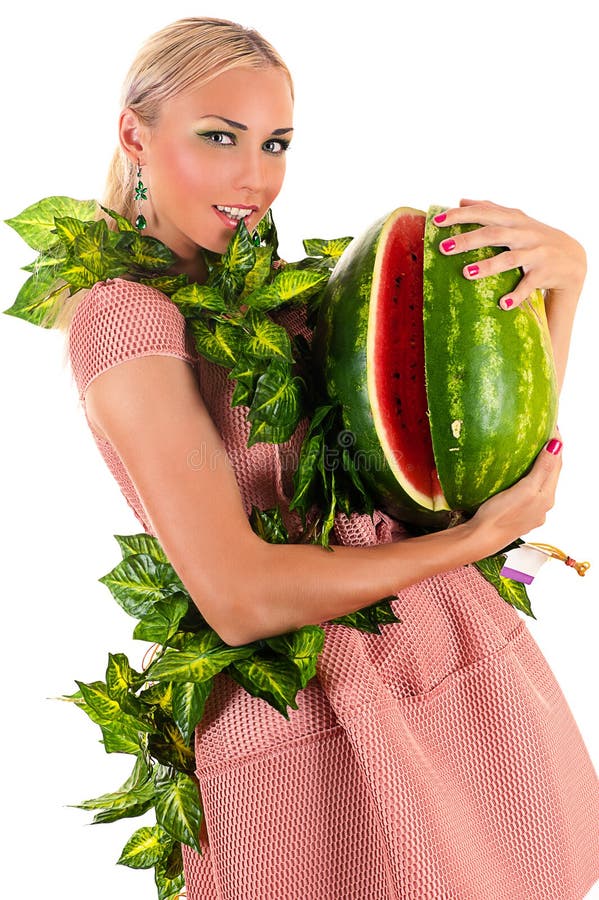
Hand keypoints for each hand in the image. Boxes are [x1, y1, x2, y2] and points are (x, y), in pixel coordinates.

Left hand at [434, 198, 586, 310]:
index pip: (484, 213)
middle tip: (443, 248)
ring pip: (509, 259)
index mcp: (513, 219)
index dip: (461, 215)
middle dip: (467, 240)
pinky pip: (528, 285)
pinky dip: (516, 295)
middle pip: (493, 234)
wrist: (572, 258)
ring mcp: (535, 253)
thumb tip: (461, 201)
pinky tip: (502, 304)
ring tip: (465, 273)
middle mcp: (524, 233)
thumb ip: (490, 210)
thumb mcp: (516, 220)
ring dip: (487, 266)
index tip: (437, 220)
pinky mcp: (543, 273)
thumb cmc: (535, 238)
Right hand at [465, 433, 562, 556]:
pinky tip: (514, 475)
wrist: (481, 539)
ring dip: (538, 466)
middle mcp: (541, 505)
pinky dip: (526, 478)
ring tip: (530, 450)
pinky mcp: (515, 514)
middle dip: (549, 453)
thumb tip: (557, 445)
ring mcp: (529, 511)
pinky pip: (526, 491)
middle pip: (550, 473)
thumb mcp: (526, 489)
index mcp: (547, 497)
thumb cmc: (501, 516)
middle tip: (542, 433)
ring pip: (539, 483)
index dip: (556, 444)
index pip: (557, 464)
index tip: (552, 426)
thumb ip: (543, 468)